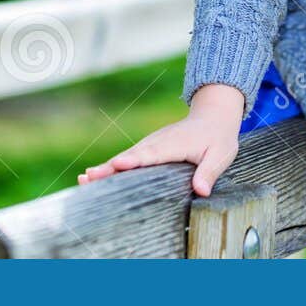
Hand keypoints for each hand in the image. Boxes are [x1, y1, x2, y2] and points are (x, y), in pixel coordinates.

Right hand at [78, 83, 244, 196]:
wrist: (213, 115)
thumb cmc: (218, 137)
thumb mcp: (221, 154)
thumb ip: (209, 171)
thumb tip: (201, 190)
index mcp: (174, 144)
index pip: (151, 154)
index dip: (134, 161)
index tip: (117, 165)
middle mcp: (157, 143)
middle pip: (130, 157)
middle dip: (109, 168)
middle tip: (88, 177)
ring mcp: (150, 145)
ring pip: (125, 158)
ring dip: (105, 168)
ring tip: (84, 180)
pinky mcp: (147, 149)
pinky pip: (127, 159)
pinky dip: (111, 168)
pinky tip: (94, 178)